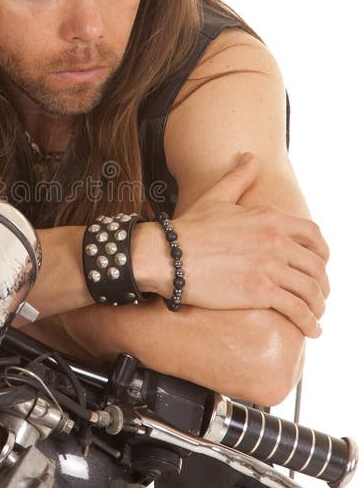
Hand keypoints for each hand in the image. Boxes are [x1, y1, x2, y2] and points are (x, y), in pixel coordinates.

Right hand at [168, 154, 328, 336]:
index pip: (313, 236)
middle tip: (318, 296)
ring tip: (316, 317)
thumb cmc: (187, 229)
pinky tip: (311, 330)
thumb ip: (238, 178)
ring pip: (311, 290)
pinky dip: (310, 322)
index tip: (319, 266)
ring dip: (318, 306)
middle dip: (322, 284)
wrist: (166, 255)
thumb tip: (249, 157)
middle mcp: (275, 239)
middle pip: (316, 266)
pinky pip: (298, 310)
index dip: (322, 254)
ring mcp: (269, 265)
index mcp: (270, 217)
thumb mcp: (216, 197)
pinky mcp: (260, 291)